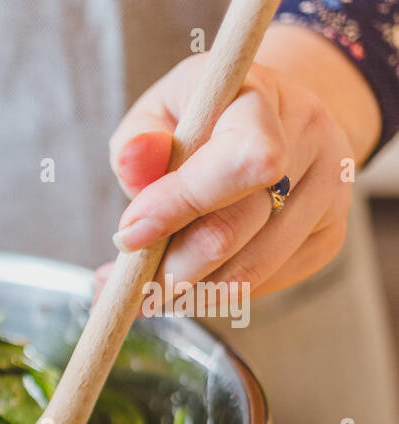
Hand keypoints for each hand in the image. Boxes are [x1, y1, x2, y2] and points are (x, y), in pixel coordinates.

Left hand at [103, 26, 378, 300]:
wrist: (273, 120)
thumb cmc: (201, 118)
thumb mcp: (158, 111)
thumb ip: (139, 140)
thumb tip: (135, 158)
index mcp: (262, 98)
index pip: (237, 160)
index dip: (179, 205)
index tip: (127, 237)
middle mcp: (309, 140)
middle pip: (234, 229)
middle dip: (169, 267)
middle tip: (126, 283)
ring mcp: (329, 192)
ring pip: (248, 270)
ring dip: (186, 291)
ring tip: (146, 290)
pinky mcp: (329, 235)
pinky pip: (264, 284)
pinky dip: (214, 293)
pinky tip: (188, 281)